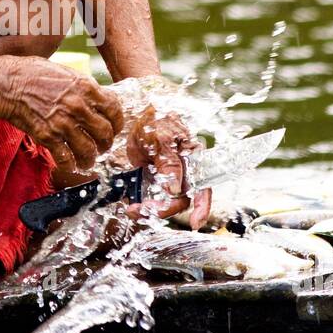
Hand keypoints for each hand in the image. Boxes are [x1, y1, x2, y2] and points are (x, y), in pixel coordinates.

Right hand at [0, 57, 123, 173]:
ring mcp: (63, 123)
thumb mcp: (66, 72)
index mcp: (86, 87)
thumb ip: (84, 87)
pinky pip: (66, 158)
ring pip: (89, 149)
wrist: (7, 84)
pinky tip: (69, 165)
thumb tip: (97, 99)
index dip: (117, 122)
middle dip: (107, 143)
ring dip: (91, 158)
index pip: (114, 109)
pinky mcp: (48, 136)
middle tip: (103, 147)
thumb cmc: (33, 73)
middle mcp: (78, 106)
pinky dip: (70, 164)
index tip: (114, 128)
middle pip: (105, 132)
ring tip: (88, 160)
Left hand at [124, 101, 211, 226]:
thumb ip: (170, 163)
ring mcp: (168, 175)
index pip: (202, 188)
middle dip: (162, 210)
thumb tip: (176, 190)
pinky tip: (130, 203)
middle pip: (179, 200)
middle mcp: (183, 171)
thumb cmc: (156, 118)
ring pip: (164, 201)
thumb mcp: (161, 138)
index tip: (194, 224)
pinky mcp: (154, 178)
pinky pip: (151, 195)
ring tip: (131, 209)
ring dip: (149, 209)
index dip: (201, 208)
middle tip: (138, 210)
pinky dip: (141, 202)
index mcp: (192, 159)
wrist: (138, 109)